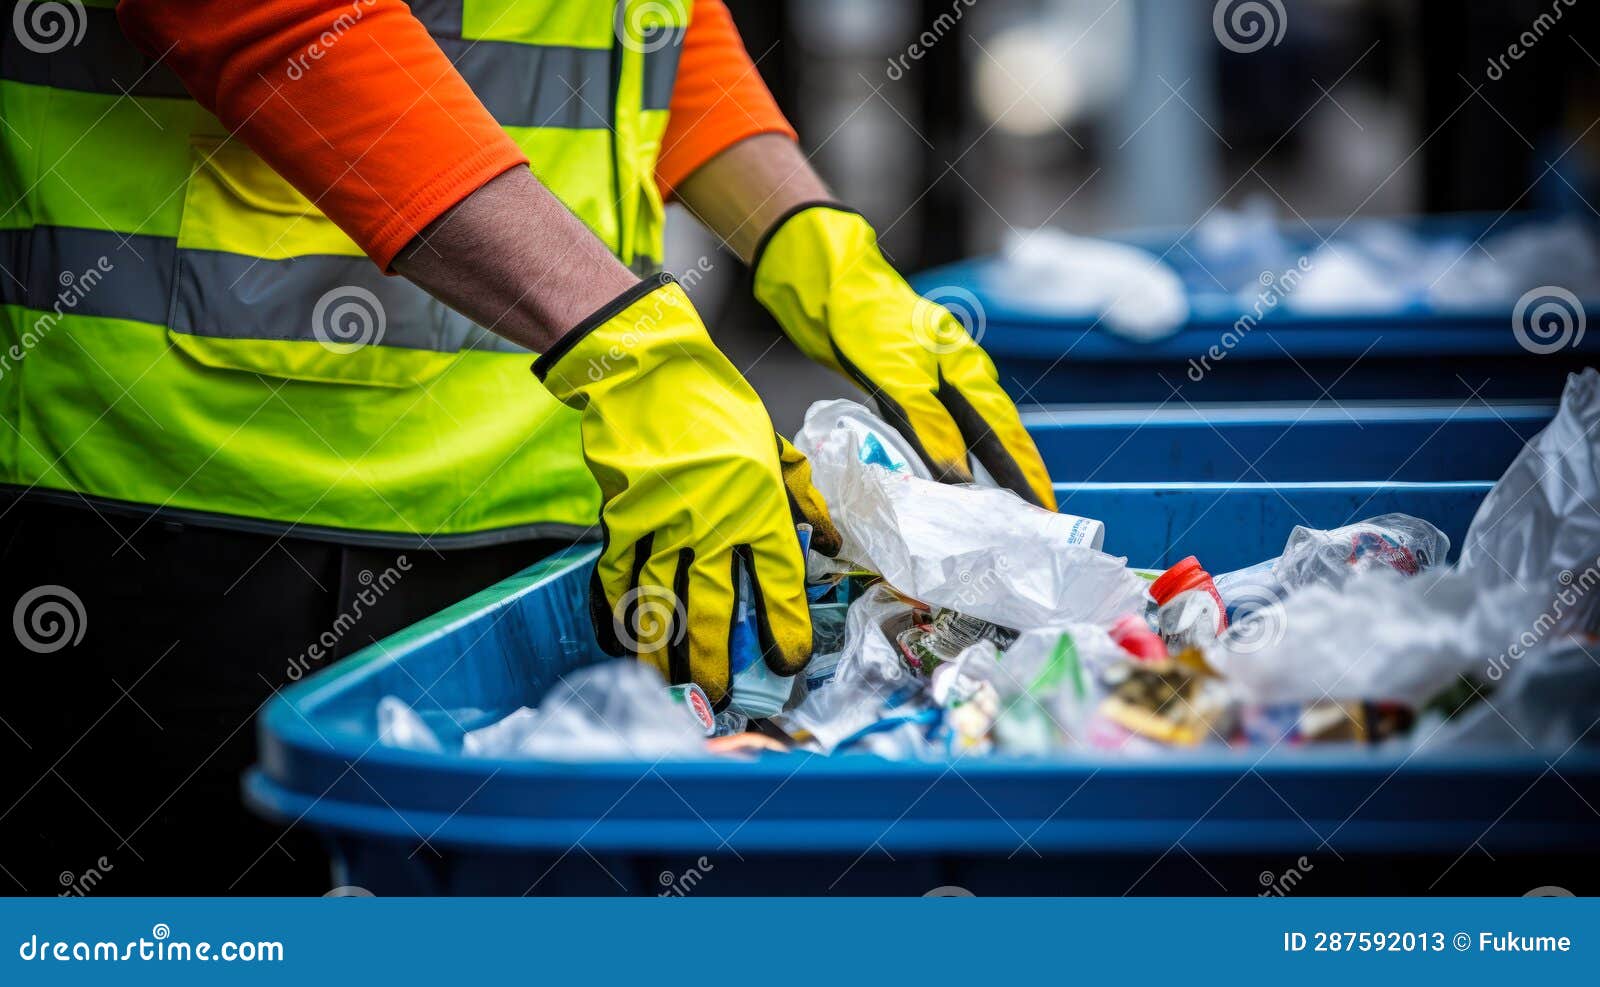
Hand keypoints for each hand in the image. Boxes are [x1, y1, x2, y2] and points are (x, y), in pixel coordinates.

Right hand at [535, 275, 821, 702]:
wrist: (648, 373)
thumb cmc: (716, 406)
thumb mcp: (777, 446)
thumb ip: (804, 498)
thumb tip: (829, 541)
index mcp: (758, 508)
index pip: (780, 584)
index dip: (787, 628)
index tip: (791, 660)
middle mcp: (712, 525)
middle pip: (715, 609)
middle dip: (717, 660)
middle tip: (720, 693)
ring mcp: (662, 527)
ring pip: (662, 605)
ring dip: (664, 652)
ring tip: (668, 687)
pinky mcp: (620, 521)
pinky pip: (618, 580)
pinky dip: (618, 614)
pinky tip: (620, 641)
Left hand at [753, 204, 1055, 509]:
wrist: (831, 288)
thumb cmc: (869, 322)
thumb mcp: (901, 374)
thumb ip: (929, 422)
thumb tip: (957, 473)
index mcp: (970, 371)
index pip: (1008, 434)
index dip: (1029, 474)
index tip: (1045, 509)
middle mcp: (962, 379)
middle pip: (999, 438)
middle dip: (1020, 478)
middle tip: (1036, 519)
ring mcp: (939, 384)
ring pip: (974, 437)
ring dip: (989, 472)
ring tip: (1002, 510)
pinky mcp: (913, 391)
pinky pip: (945, 434)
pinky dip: (955, 460)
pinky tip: (953, 480)